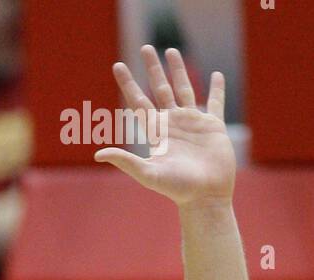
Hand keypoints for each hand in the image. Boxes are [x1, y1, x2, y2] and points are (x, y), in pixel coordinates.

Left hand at [94, 47, 235, 205]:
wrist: (205, 197)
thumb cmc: (177, 189)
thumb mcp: (148, 174)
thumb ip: (125, 162)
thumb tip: (98, 154)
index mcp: (156, 132)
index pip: (137, 102)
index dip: (127, 84)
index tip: (117, 66)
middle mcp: (172, 124)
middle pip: (159, 89)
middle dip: (152, 69)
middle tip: (145, 48)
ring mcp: (193, 124)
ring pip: (184, 89)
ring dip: (178, 70)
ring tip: (172, 51)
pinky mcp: (213, 127)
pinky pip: (216, 102)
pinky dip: (217, 89)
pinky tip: (216, 75)